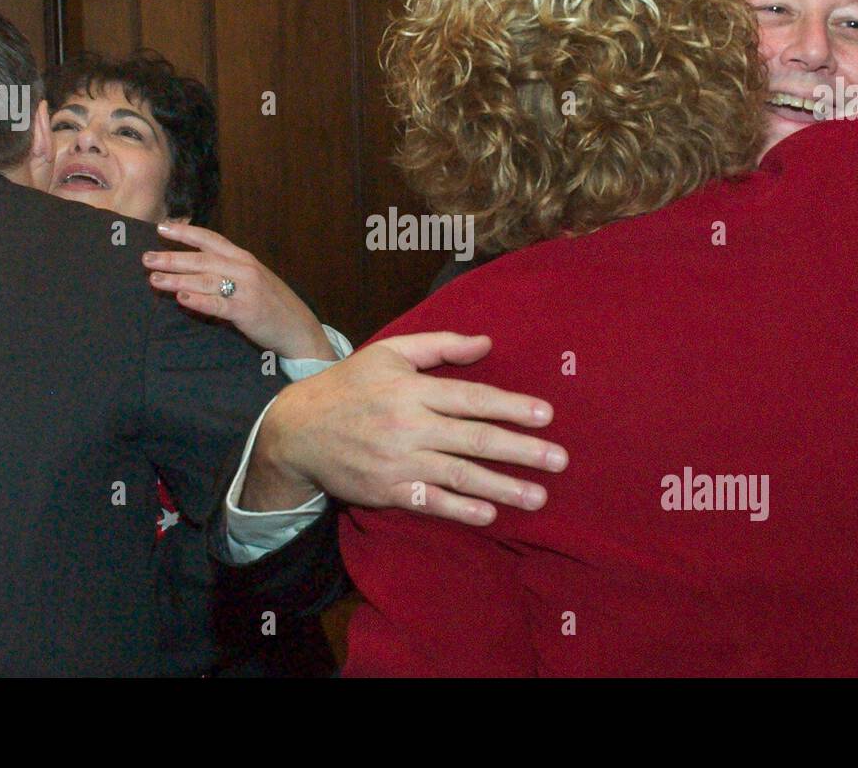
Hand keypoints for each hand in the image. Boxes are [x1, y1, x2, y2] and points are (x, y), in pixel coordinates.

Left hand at [144, 222, 335, 360]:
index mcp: (244, 259)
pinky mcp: (246, 311)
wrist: (299, 329)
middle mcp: (244, 269)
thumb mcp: (253, 280)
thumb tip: (195, 269)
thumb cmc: (273, 305)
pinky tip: (182, 299)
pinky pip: (218, 305)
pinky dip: (199, 301)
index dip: (185, 233)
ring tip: (154, 279)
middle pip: (202, 259)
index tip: (161, 228)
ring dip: (177, 279)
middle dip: (172, 258)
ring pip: (205, 280)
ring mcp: (246, 290)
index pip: (211, 240)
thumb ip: (228, 272)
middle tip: (147, 258)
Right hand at [242, 331, 568, 524]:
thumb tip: (486, 343)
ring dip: (503, 487)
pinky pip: (431, 501)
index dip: (512, 407)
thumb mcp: (389, 352)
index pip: (473, 398)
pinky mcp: (387, 489)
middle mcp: (409, 425)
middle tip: (560, 460)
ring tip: (538, 496)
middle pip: (475, 439)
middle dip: (522, 450)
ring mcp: (399, 461)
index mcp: (413, 389)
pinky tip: (488, 514)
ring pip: (460, 474)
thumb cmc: (349, 385)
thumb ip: (440, 345)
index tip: (547, 415)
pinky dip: (460, 509)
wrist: (297, 430)